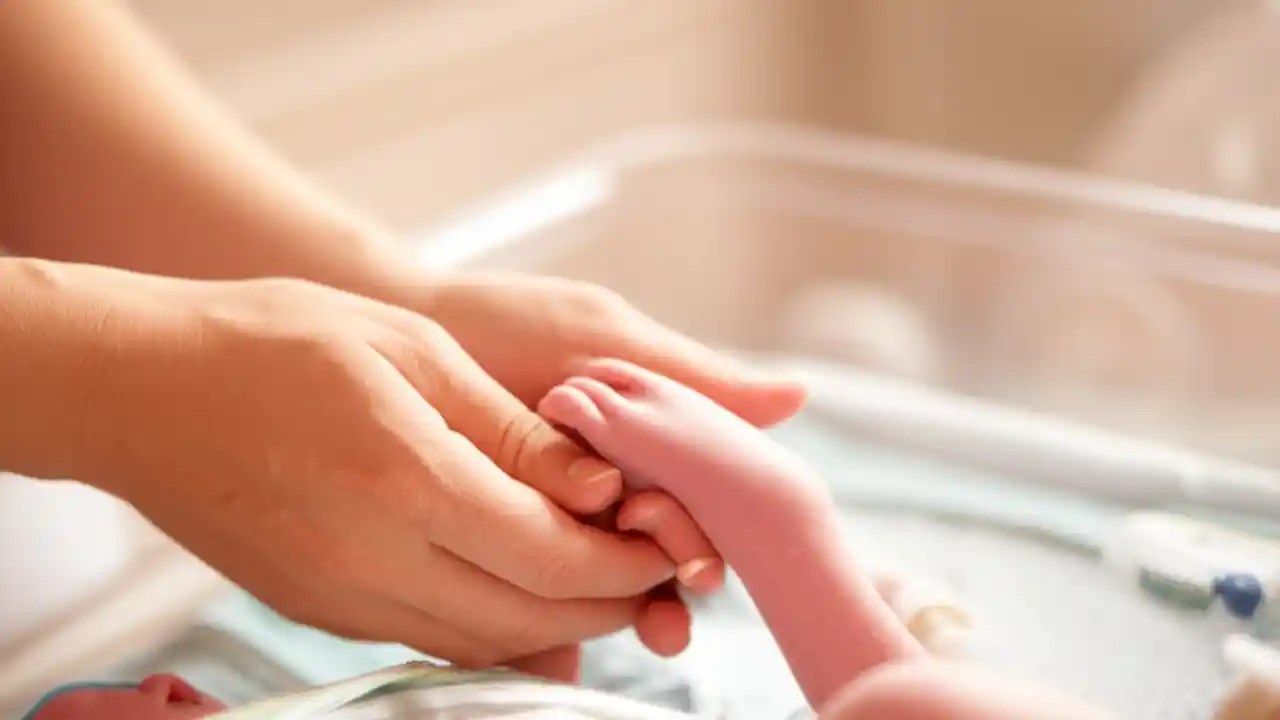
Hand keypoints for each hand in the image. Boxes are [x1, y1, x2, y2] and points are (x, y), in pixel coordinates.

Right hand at [69, 270, 679, 666]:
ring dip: (556, 621)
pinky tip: (514, 584)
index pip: (552, 554)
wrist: (140, 388)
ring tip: (593, 578)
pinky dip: (492, 625)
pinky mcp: (316, 611)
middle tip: (646, 566)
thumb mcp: (411, 350)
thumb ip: (510, 429)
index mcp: (406, 478)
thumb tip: (597, 483)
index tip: (659, 537)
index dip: (623, 559)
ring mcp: (339, 597)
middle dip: (607, 600)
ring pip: (485, 642)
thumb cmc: (272, 343)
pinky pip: (431, 639)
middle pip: (530, 615)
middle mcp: (372, 558)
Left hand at [407, 272, 806, 660]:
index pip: (696, 510)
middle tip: (662, 623)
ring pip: (599, 587)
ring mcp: (555, 522)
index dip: (702, 545)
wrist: (402, 328)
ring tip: (618, 642)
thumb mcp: (602, 342)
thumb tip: (796, 396)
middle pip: (653, 560)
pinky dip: (546, 633)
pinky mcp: (502, 544)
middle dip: (664, 598)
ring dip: (616, 619)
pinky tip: (552, 660)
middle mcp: (609, 491)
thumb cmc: (509, 325)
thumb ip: (690, 379)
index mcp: (648, 445)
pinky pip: (532, 597)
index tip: (700, 571)